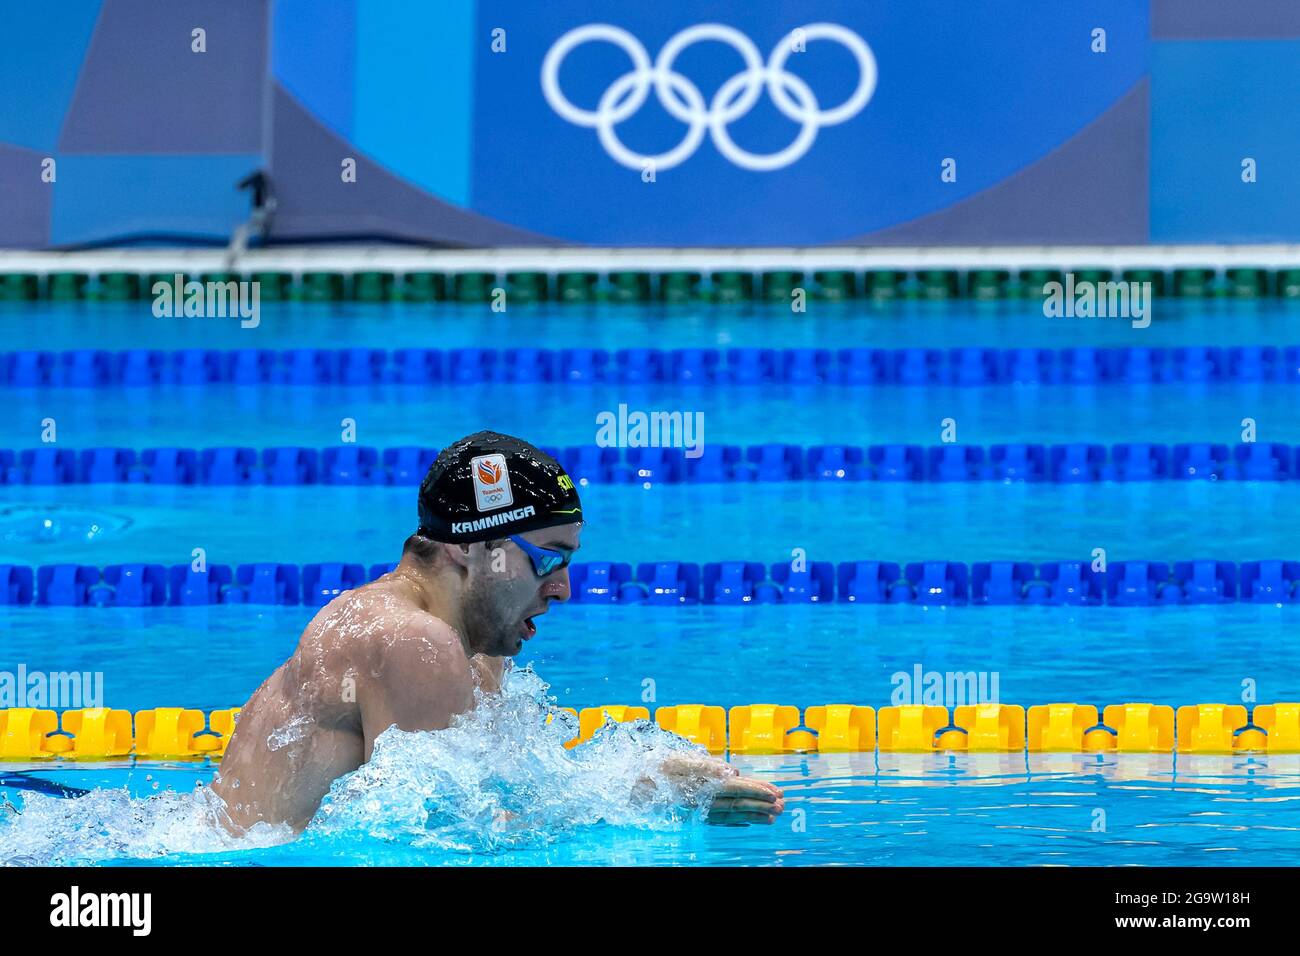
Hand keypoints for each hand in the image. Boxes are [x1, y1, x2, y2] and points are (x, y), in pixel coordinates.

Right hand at [658, 754, 784, 825]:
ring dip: (754, 816)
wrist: (633, 789)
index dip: (756, 790)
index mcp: (701, 784)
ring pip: (731, 815)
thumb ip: (706, 765)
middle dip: (761, 805)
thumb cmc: (657, 769)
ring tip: (773, 818)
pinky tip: (747, 823)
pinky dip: (735, 822)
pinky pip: (719, 821)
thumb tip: (732, 771)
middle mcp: (703, 800)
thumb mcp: (679, 760)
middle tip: (783, 807)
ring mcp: (699, 811)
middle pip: (737, 804)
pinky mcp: (695, 816)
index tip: (775, 793)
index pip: (735, 788)